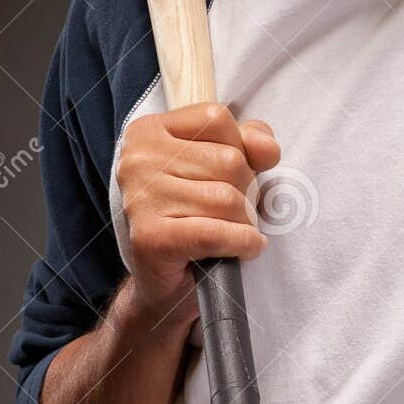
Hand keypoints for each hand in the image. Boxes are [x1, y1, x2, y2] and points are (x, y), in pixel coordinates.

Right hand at [116, 102, 280, 312]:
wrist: (167, 284)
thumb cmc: (197, 218)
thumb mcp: (225, 166)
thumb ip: (250, 142)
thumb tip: (266, 149)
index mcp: (148, 130)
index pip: (217, 118)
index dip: (240, 148)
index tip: (230, 176)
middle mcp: (137, 159)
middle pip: (228, 160)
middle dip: (245, 192)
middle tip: (231, 214)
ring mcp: (140, 198)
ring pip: (228, 198)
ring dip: (244, 223)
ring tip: (230, 232)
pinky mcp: (150, 238)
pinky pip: (218, 233)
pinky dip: (243, 243)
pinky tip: (244, 248)